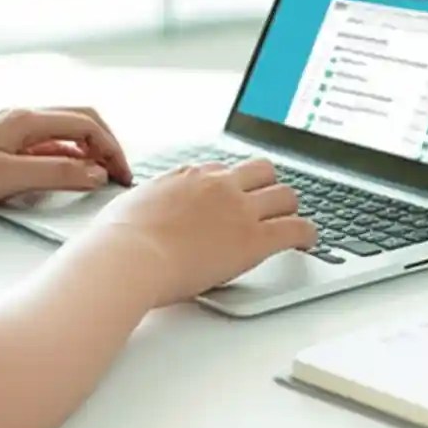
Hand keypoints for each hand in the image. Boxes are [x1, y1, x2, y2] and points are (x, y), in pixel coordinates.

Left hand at [0, 107, 133, 206]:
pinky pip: (45, 146)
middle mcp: (22, 117)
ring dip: (85, 153)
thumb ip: (57, 174)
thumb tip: (96, 173)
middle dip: (104, 145)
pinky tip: (65, 178)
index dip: (111, 148)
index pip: (87, 123)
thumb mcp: (10, 178)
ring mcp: (12, 129)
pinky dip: (64, 159)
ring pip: (64, 134)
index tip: (121, 176)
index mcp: (26, 118)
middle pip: (80, 121)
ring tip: (96, 180)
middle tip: (117, 176)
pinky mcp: (4, 144)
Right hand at [87, 158, 316, 305]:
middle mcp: (218, 185)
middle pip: (261, 171)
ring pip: (285, 194)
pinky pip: (296, 228)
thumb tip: (145, 208)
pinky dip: (308, 234)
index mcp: (188, 175)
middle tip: (268, 205)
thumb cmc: (118, 240)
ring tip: (290, 222)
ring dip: (289, 208)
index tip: (234, 196)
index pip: (223, 170)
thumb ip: (149, 202)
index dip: (232, 185)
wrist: (127, 257)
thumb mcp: (131, 205)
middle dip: (267, 186)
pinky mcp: (253, 240)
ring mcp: (238, 210)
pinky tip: (308, 242)